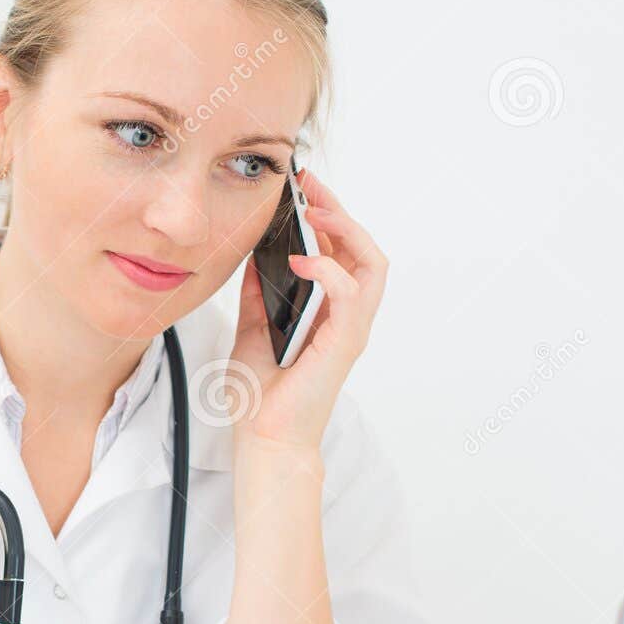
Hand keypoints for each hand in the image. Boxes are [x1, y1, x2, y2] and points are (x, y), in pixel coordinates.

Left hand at [227, 167, 388, 454]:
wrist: (262, 439)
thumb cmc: (260, 395)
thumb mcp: (252, 328)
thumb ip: (259, 291)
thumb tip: (254, 252)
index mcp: (328, 313)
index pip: (342, 252)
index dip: (327, 217)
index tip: (301, 190)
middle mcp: (346, 318)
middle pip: (362, 248)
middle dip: (338, 209)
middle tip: (309, 184)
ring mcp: (350, 330)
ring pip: (371, 264)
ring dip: (346, 229)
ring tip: (315, 210)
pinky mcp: (344, 343)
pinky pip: (350, 293)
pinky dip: (328, 269)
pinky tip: (302, 258)